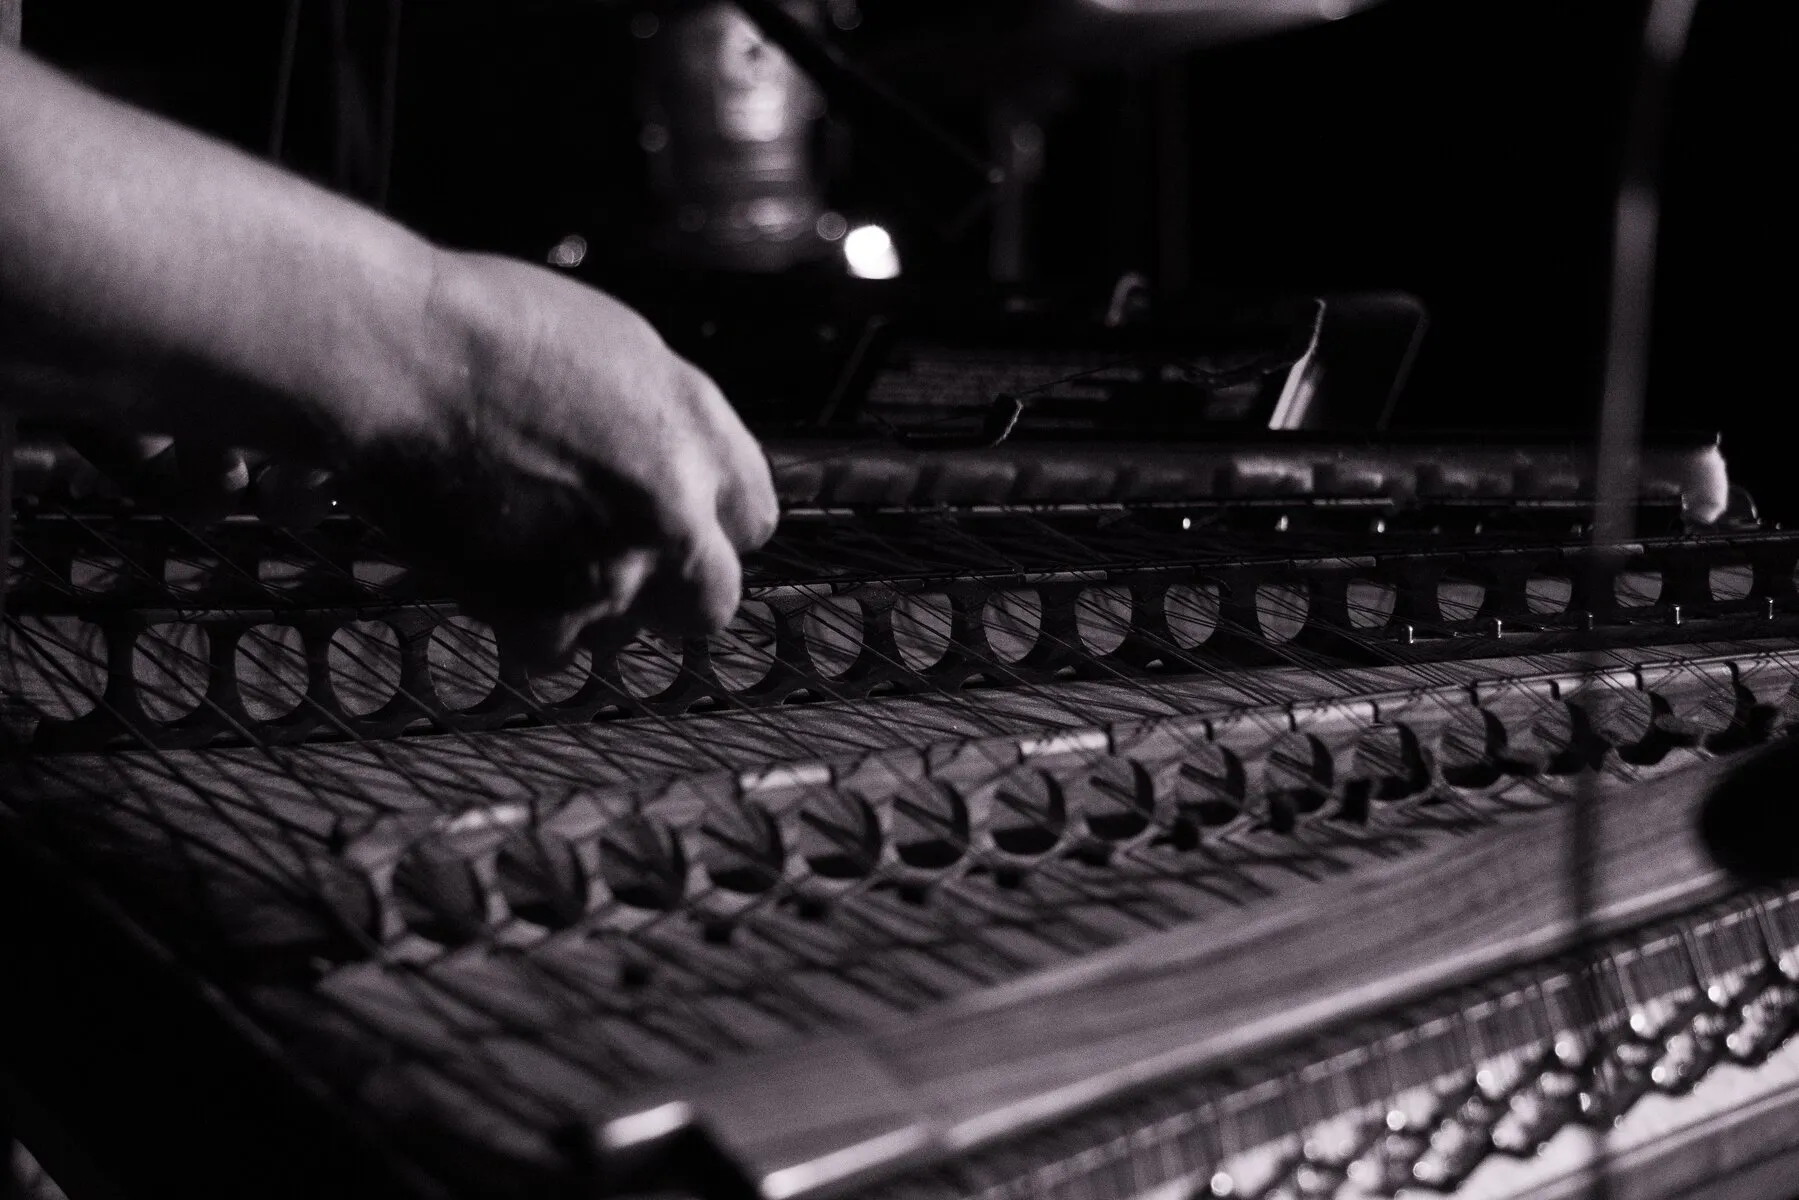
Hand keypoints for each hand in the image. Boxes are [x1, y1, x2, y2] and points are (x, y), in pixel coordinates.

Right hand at [339, 250, 777, 671]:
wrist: (391, 358)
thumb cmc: (483, 328)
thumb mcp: (617, 347)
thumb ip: (668, 422)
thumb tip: (683, 464)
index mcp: (698, 432)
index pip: (752, 519)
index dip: (710, 525)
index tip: (678, 527)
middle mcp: (672, 509)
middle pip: (711, 600)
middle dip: (671, 589)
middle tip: (616, 562)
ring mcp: (612, 568)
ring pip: (628, 632)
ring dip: (591, 608)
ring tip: (531, 551)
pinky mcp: (543, 610)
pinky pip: (552, 653)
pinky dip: (522, 626)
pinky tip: (493, 575)